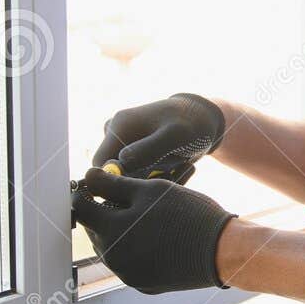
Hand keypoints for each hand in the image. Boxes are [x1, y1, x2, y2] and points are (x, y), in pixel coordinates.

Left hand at [71, 167, 236, 294]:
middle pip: (95, 230)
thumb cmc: (189, 214)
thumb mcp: (151, 190)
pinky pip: (128, 264)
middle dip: (104, 214)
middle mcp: (114, 258)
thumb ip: (114, 185)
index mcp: (112, 230)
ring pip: (111, 248)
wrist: (222, 251)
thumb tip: (87, 176)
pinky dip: (135, 251)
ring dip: (119, 233)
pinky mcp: (143, 285)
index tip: (95, 186)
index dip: (85, 193)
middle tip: (129, 201)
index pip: (80, 208)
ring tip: (146, 220)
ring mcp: (128, 275)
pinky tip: (156, 239)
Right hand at [90, 92, 226, 183]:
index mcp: (118, 126)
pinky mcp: (133, 151)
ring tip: (174, 169)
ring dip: (148, 179)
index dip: (117, 180)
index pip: (100, 165)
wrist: (204, 119)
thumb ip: (148, 149)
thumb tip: (118, 164)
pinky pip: (137, 174)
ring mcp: (123, 143)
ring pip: (126, 175)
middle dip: (136, 181)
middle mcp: (115, 134)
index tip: (144, 184)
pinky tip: (173, 169)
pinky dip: (154, 177)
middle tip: (167, 175)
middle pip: (113, 173)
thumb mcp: (175, 136)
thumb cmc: (192, 124)